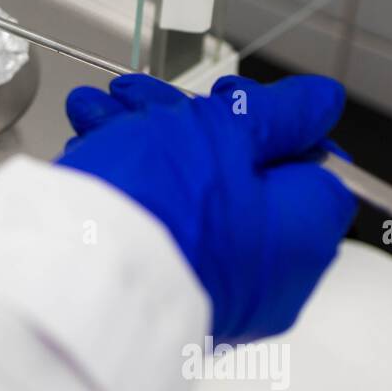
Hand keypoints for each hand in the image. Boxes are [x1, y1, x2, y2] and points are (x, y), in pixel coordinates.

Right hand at [57, 73, 356, 340]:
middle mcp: (263, 278)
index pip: (318, 171)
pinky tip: (93, 145)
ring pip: (189, 195)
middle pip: (242, 177)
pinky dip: (130, 182)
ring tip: (100, 112)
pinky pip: (157, 226)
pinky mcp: (157, 291)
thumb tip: (320, 104)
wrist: (71, 274)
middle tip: (150, 99)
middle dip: (189, 124)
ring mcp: (208, 289)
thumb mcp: (225, 132)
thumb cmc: (159, 207)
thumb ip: (278, 114)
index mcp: (301, 239)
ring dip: (146, 142)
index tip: (238, 102)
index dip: (280, 124)